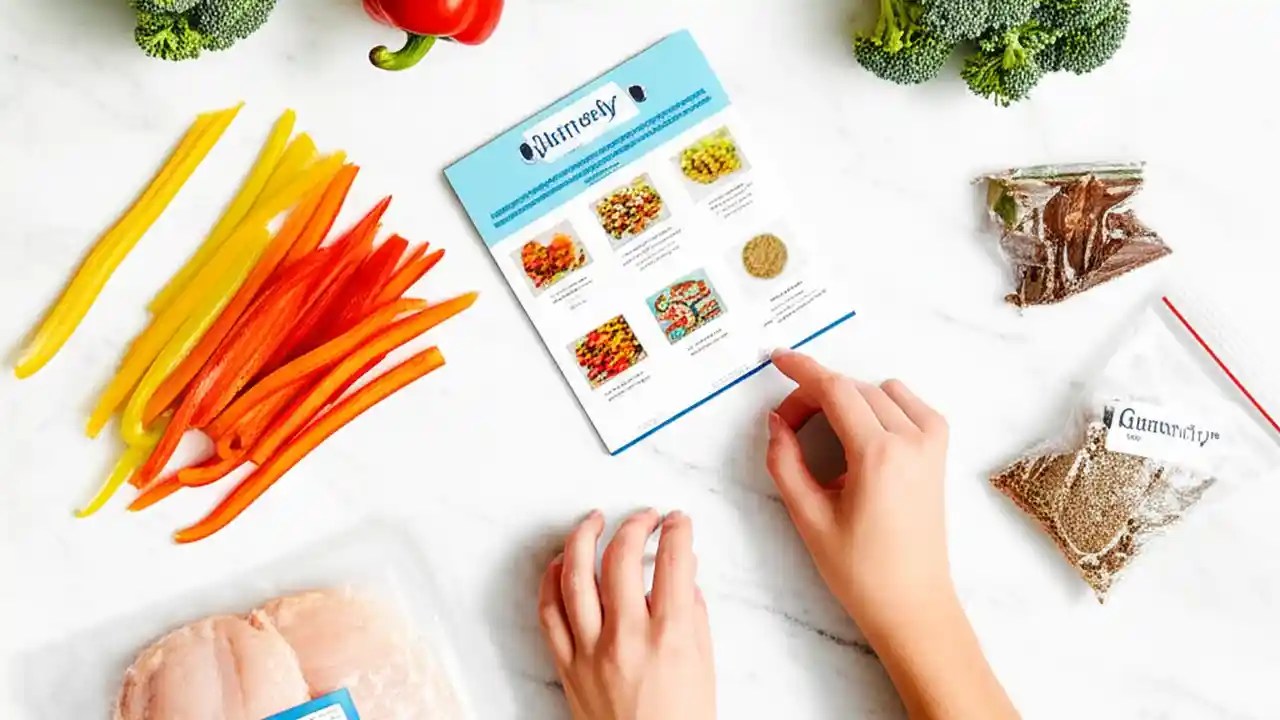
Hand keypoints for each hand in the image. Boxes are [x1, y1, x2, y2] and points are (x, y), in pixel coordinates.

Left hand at [538, 509, 715, 719]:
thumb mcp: (703, 664)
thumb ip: (694, 612)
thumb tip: (685, 570)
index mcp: (670, 636)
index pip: (673, 561)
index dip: (677, 530)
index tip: (678, 521)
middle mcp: (627, 637)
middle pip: (621, 558)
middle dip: (635, 524)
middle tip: (645, 518)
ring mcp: (592, 650)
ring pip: (576, 576)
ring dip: (584, 537)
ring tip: (595, 520)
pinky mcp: (567, 666)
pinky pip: (549, 612)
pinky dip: (552, 580)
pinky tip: (562, 561)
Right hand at [765, 350, 951, 641]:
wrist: (913, 604)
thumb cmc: (861, 571)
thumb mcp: (808, 518)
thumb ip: (785, 462)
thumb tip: (776, 422)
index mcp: (878, 454)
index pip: (835, 390)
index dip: (802, 370)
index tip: (778, 359)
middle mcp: (911, 440)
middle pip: (854, 388)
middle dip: (815, 394)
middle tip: (787, 426)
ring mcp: (931, 444)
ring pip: (881, 391)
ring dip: (848, 397)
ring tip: (822, 431)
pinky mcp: (938, 453)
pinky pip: (908, 405)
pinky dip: (881, 404)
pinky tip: (860, 430)